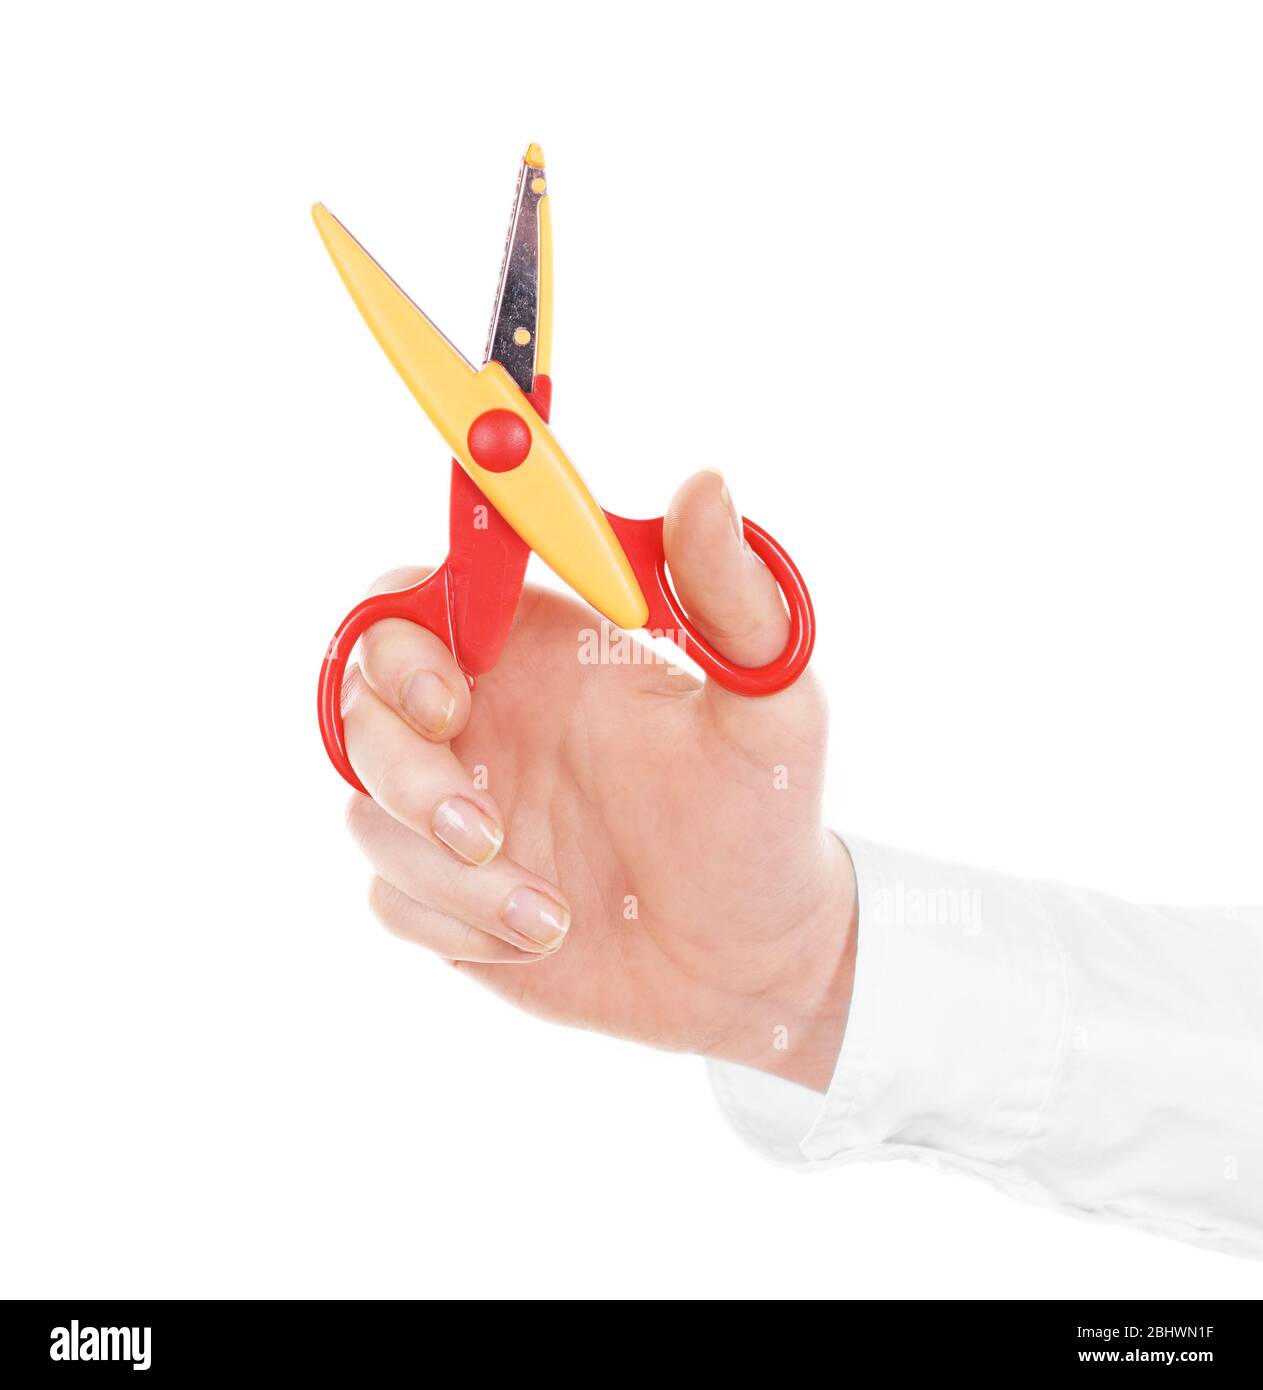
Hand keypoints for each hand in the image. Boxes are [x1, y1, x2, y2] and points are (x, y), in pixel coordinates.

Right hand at [342, 470, 856, 1088]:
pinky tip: (539, 938)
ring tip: (554, 915)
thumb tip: (706, 483)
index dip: (407, 637)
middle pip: (362, 703)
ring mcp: (457, 809)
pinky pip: (393, 899)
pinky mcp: (448, 897)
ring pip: (370, 815)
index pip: (420, 598)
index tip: (453, 695)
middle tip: (485, 827)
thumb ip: (733, 600)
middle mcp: (485, 720)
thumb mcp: (769, 710)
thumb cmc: (761, 821)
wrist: (749, 964)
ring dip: (450, 873)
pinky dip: (454, 925)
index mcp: (542, 653)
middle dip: (404, 769)